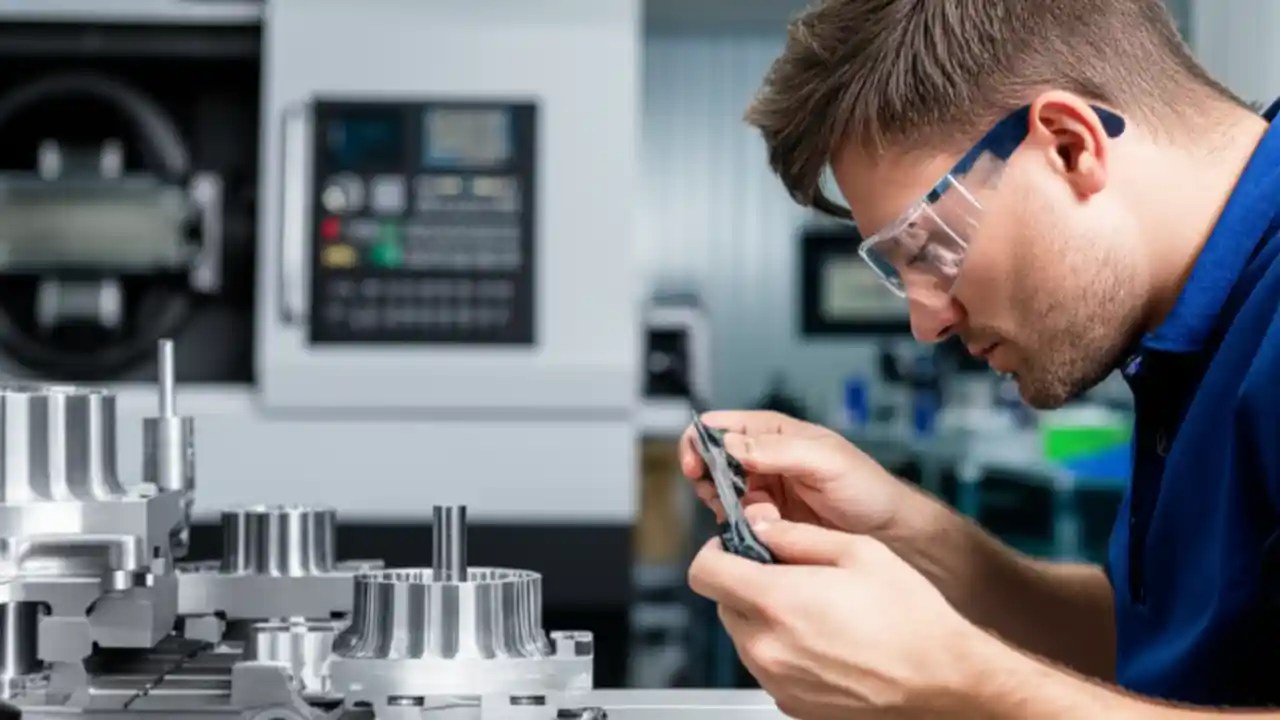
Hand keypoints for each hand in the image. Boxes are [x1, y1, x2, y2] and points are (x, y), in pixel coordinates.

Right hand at [680, 410, 912, 535]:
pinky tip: (766, 531)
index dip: (699, 443)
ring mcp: (763, 491)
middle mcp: (762, 459)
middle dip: (711, 482)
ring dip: (730, 508)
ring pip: (720, 496)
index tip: (698, 468)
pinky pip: (737, 524)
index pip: (718, 427)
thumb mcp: (825, 460)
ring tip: (760, 516)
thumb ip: (778, 450)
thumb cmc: (865, 487)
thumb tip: (731, 444)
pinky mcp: (767, 522)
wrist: (889, 532)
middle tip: (727, 498)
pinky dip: (742, 529)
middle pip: (710, 463)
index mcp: (772, 433)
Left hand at [688, 519, 990, 718]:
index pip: (704, 572)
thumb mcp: (858, 551)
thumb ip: (798, 536)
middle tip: (786, 576)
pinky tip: (822, 641)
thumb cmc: (908, 617)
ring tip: (814, 611)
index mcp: (776, 601)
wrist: (941, 679)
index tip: (735, 548)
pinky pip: (767, 666)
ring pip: (743, 636)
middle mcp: (766, 646)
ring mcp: (776, 679)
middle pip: (723, 604)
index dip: (716, 552)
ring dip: (763, 618)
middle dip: (745, 584)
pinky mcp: (789, 703)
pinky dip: (781, 649)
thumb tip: (763, 528)